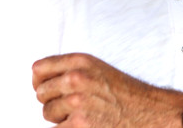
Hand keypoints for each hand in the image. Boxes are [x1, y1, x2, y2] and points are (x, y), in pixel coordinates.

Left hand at [32, 53, 182, 126]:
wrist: (144, 110)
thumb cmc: (121, 90)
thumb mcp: (95, 67)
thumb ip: (69, 68)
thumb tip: (38, 76)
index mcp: (80, 61)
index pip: (39, 68)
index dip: (39, 80)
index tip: (45, 86)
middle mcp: (76, 78)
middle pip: (40, 92)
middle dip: (51, 100)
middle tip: (69, 103)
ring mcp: (76, 101)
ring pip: (47, 113)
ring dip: (59, 117)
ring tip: (80, 113)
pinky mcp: (78, 124)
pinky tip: (85, 123)